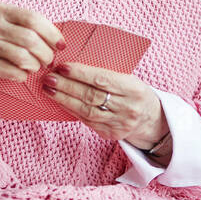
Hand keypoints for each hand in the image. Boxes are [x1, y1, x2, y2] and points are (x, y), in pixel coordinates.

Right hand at [0, 3, 61, 85]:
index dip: (52, 33)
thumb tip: (57, 39)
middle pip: (30, 39)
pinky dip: (23, 75)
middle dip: (46, 53)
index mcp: (1, 10)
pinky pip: (13, 71)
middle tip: (48, 59)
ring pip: (23, 57)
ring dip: (35, 65)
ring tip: (35, 66)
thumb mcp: (1, 23)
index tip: (60, 44)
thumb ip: (24, 25)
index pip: (33, 19)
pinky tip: (22, 73)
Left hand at [42, 62, 168, 150]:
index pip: (102, 79)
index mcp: (134, 89)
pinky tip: (60, 102)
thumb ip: (108, 74)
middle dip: (67, 86)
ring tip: (49, 89)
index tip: (62, 67)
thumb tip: (75, 66)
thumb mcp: (130, 79)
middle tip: (49, 78)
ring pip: (86, 111)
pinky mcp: (110, 134)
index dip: (80, 73)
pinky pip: (87, 121)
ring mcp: (118, 123)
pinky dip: (72, 110)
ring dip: (64, 99)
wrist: (151, 119)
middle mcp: (127, 107)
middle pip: (91, 96)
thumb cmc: (135, 93)